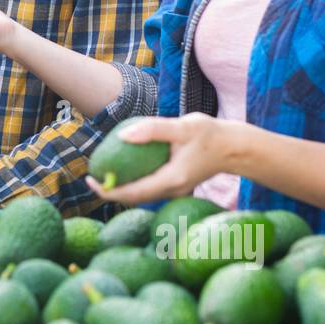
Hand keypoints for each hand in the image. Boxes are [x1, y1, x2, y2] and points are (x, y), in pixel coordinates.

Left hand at [86, 113, 240, 205]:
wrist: (234, 148)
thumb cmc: (210, 134)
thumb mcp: (182, 126)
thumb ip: (153, 130)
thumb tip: (122, 136)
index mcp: (171, 180)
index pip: (132, 193)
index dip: (108, 190)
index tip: (90, 180)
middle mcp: (172, 191)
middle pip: (133, 198)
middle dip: (110, 190)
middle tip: (91, 175)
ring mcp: (174, 191)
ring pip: (141, 195)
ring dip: (121, 187)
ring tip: (104, 170)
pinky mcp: (175, 186)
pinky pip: (149, 188)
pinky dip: (134, 180)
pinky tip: (125, 165)